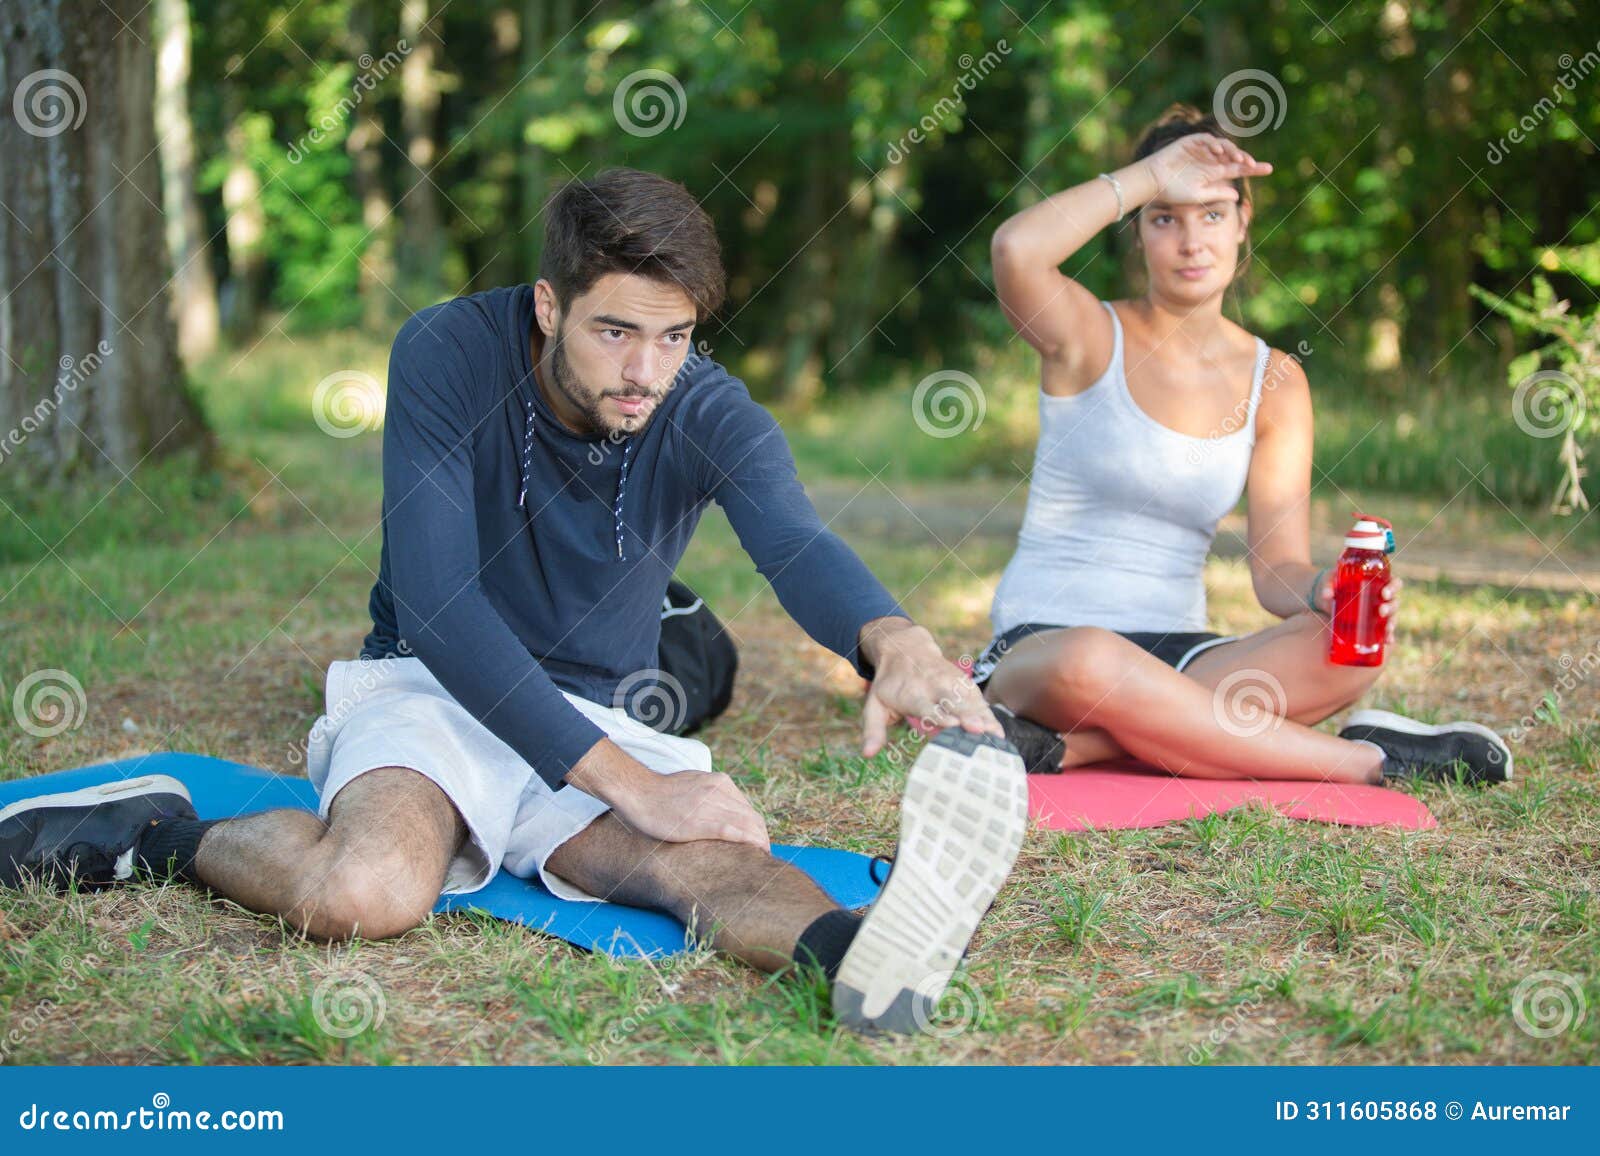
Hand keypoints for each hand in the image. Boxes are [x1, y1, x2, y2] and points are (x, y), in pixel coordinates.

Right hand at [565, 739, 769, 848]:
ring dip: (760, 841)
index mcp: (719, 782)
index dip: (755, 825)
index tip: (757, 839)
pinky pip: (736, 832)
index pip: (747, 807)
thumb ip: (708, 795)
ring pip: (749, 824)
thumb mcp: (692, 785)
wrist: (638, 791)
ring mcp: (713, 805)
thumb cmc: (659, 793)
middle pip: (753, 816)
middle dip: (761, 835)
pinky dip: (751, 842)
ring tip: (762, 856)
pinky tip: (757, 851)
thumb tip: (718, 812)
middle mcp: (721, 790)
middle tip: (764, 852)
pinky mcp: (704, 821)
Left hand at [857, 617, 1002, 757]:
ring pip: (969, 699)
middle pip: (952, 701)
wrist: (905, 648)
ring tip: (995, 735)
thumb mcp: (874, 704)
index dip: (938, 715)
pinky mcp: (962, 681)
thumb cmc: (889, 683)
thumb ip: (873, 729)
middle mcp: (933, 685)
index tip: (951, 725)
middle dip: (966, 714)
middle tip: (978, 729)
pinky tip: (998, 730)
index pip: (926, 706)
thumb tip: (866, 754)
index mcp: (911, 693)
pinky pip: (978, 697)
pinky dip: (988, 712)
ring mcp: (950, 681)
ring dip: (983, 715)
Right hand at [1142, 134, 1271, 205]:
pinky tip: (1218, 152)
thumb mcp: (1198, 196)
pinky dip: (1214, 144)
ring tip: (1238, 159)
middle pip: (1234, 157)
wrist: (1153, 181)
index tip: (1268, 169)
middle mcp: (1211, 160)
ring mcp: (1203, 150)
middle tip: (1252, 165)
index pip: (1238, 170)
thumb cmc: (1173, 191)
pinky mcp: (1192, 142)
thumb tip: (1237, 196)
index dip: (1253, 168)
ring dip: (1232, 152)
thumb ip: (1217, 194)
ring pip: (1224, 147)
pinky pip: (1208, 140)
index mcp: (1214, 173)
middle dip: (1245, 160)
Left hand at [1312, 573, 1402, 642]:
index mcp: (1378, 582)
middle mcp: (1382, 597)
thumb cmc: (1334, 584)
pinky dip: (1388, 636)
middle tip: (1381, 611)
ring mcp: (1379, 611)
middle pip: (1394, 601)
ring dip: (1391, 622)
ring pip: (1392, 616)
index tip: (1384, 594)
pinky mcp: (1373, 624)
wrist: (1326, 597)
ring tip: (1386, 628)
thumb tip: (1326, 595)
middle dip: (1390, 607)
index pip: (1394, 583)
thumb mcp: (1330, 580)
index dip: (1394, 587)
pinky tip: (1387, 641)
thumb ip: (1328, 585)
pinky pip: (1385, 630)